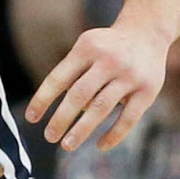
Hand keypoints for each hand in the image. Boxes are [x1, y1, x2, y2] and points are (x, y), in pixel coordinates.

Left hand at [24, 21, 170, 151]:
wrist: (147, 32)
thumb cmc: (106, 47)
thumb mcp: (86, 48)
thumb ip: (74, 74)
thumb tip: (68, 112)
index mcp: (87, 48)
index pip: (59, 78)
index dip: (43, 99)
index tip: (31, 118)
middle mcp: (108, 61)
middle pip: (79, 95)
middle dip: (61, 118)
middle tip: (49, 136)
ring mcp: (129, 76)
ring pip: (101, 108)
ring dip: (82, 130)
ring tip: (67, 145)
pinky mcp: (148, 91)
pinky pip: (128, 119)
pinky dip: (114, 135)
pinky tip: (100, 146)